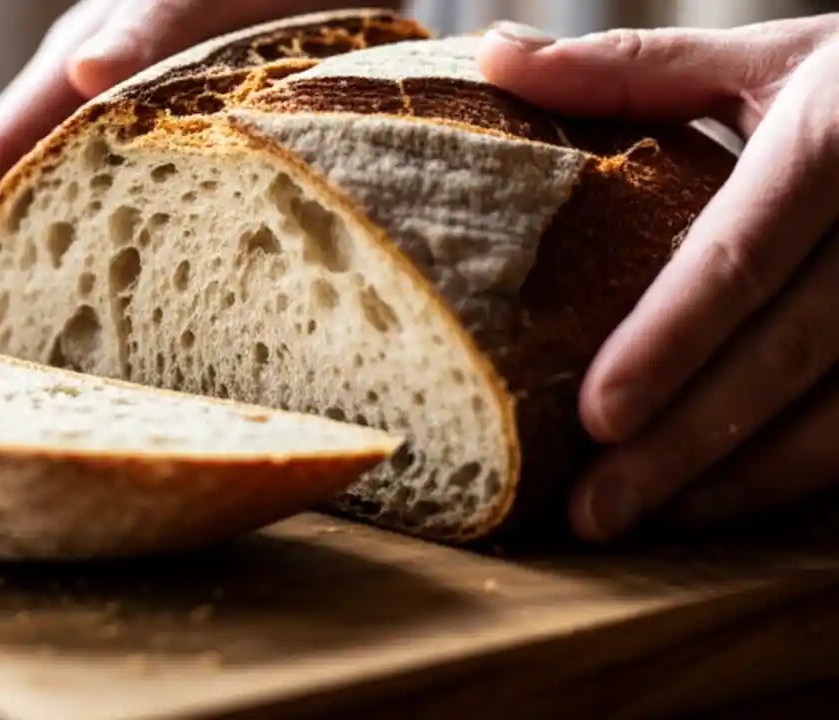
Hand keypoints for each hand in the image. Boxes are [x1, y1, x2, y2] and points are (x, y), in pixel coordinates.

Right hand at [0, 0, 397, 336]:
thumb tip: (82, 71)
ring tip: (1, 356)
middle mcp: (93, 111)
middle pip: (16, 202)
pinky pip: (123, 229)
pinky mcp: (182, 170)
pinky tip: (97, 319)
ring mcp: (134, 143)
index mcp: (78, 67)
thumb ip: (145, 24)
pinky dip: (98, 274)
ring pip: (65, 222)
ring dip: (30, 285)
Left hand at [478, 16, 838, 540]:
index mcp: (837, 139)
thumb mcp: (771, 60)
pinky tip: (712, 502)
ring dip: (735, 480)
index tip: (596, 416)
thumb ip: (639, 68)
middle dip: (684, 444)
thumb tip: (493, 54)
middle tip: (591, 510)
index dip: (672, 341)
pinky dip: (789, 477)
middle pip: (787, 355)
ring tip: (634, 521)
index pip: (741, 255)